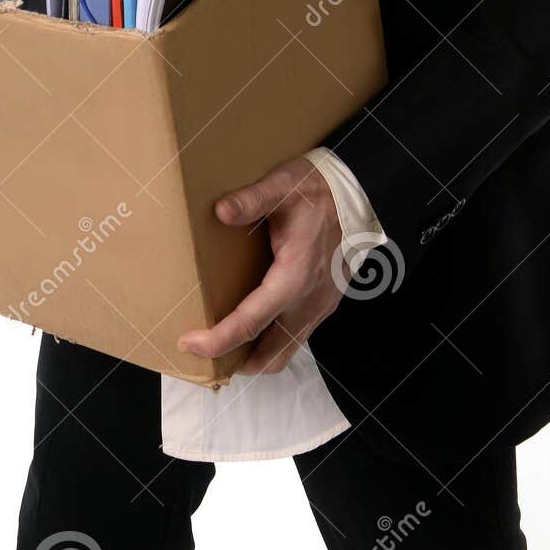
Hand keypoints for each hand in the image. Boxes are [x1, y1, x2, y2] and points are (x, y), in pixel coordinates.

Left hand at [177, 157, 344, 375]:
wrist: (360, 193)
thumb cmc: (318, 190)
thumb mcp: (281, 186)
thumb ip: (251, 200)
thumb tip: (220, 211)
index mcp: (294, 277)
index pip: (251, 323)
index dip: (218, 340)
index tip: (189, 344)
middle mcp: (309, 300)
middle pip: (271, 355)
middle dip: (237, 363)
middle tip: (204, 354)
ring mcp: (321, 304)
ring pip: (287, 350)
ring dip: (257, 355)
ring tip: (226, 344)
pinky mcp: (325, 301)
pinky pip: (297, 335)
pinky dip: (273, 341)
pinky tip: (256, 322)